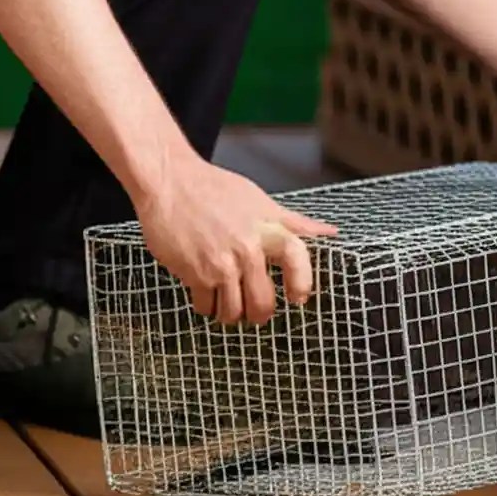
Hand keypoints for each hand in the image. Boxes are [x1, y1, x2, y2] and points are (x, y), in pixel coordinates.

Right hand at [132, 160, 337, 325]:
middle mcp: (247, 248)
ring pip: (234, 311)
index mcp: (267, 228)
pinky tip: (205, 293)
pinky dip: (206, 306)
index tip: (297, 298)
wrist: (168, 182)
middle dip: (259, 313)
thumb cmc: (212, 187)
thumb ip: (292, 222)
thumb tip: (328, 232)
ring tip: (226, 303)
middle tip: (254, 310)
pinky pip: (206, 307)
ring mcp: (221, 264)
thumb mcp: (258, 200)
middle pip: (263, 302)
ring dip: (230, 313)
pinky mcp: (194, 274)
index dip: (302, 282)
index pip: (297, 258)